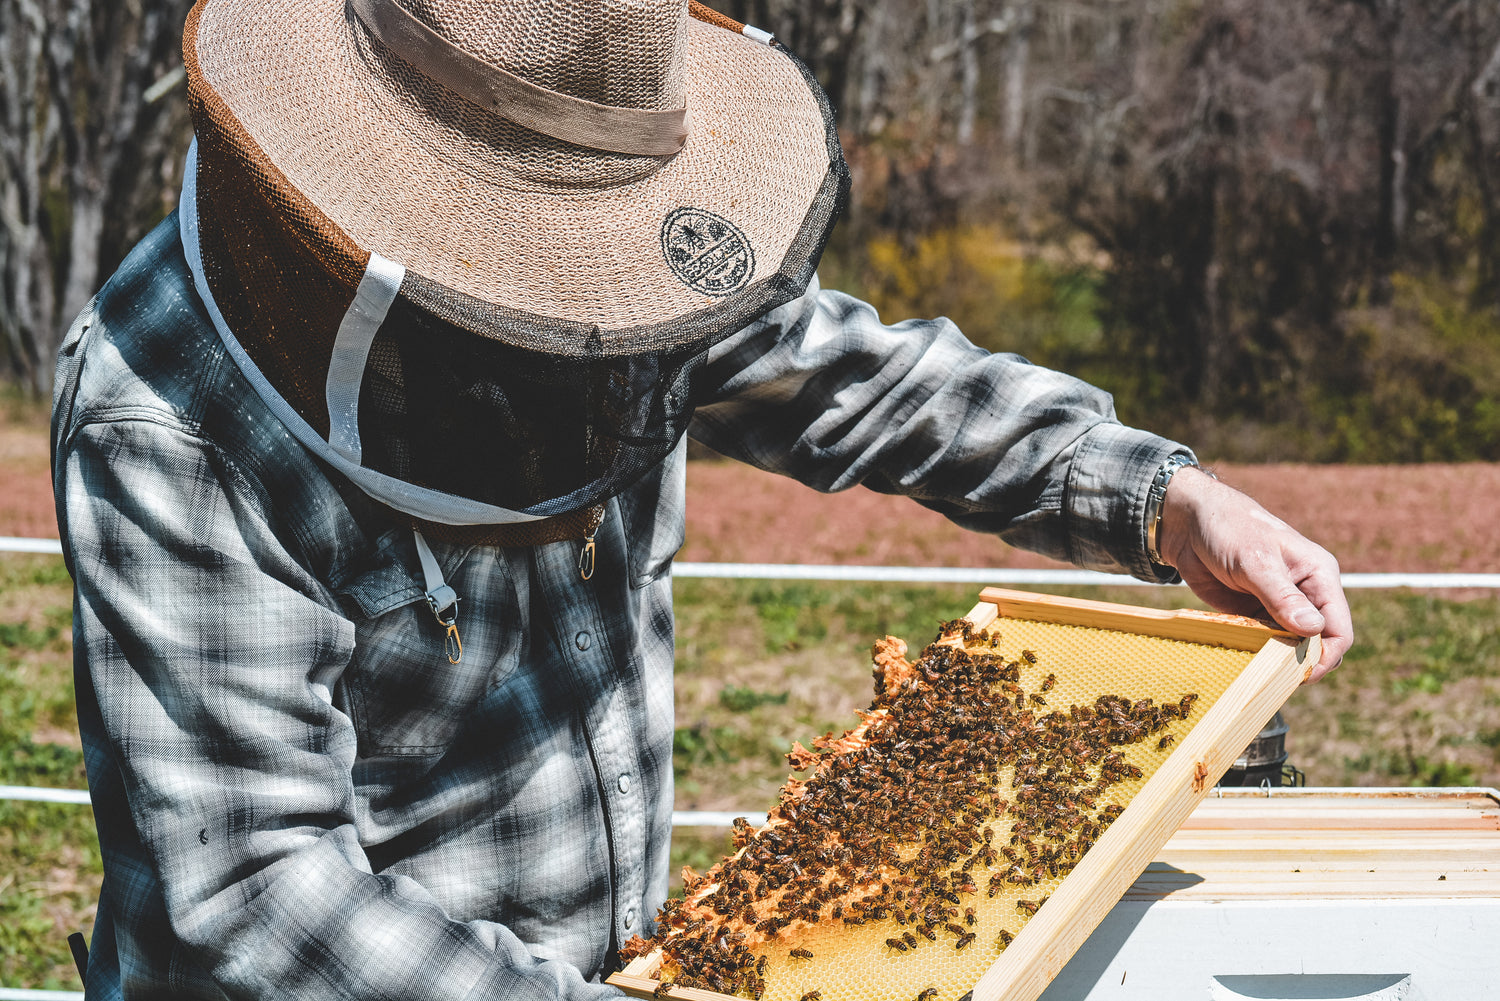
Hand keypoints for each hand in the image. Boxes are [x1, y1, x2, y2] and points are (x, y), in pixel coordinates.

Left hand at [1156, 467, 1350, 681]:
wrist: (1188, 523)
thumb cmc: (1229, 529)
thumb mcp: (1256, 561)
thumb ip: (1282, 597)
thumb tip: (1314, 630)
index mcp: (1319, 576)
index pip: (1339, 627)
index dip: (1327, 655)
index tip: (1304, 673)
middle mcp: (1305, 594)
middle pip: (1318, 642)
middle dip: (1302, 661)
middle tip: (1275, 675)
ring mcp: (1279, 606)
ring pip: (1291, 646)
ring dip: (1276, 660)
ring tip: (1256, 667)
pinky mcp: (1254, 613)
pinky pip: (1264, 641)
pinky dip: (1257, 652)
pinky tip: (1242, 656)